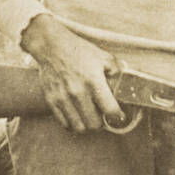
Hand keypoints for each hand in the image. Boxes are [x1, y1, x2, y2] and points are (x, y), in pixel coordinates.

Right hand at [20, 13, 124, 131]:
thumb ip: (116, 70)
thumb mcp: (103, 56)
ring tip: (89, 119)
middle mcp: (78, 93)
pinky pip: (64, 123)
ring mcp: (63, 98)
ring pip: (79, 127)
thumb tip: (123, 82)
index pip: (110, 110)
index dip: (117, 116)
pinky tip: (76, 117)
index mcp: (94, 82)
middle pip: (94, 124)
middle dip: (101, 123)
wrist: (51, 46)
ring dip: (86, 126)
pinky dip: (72, 125)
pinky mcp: (52, 101)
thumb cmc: (78, 50)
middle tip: (102, 118)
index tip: (118, 116)